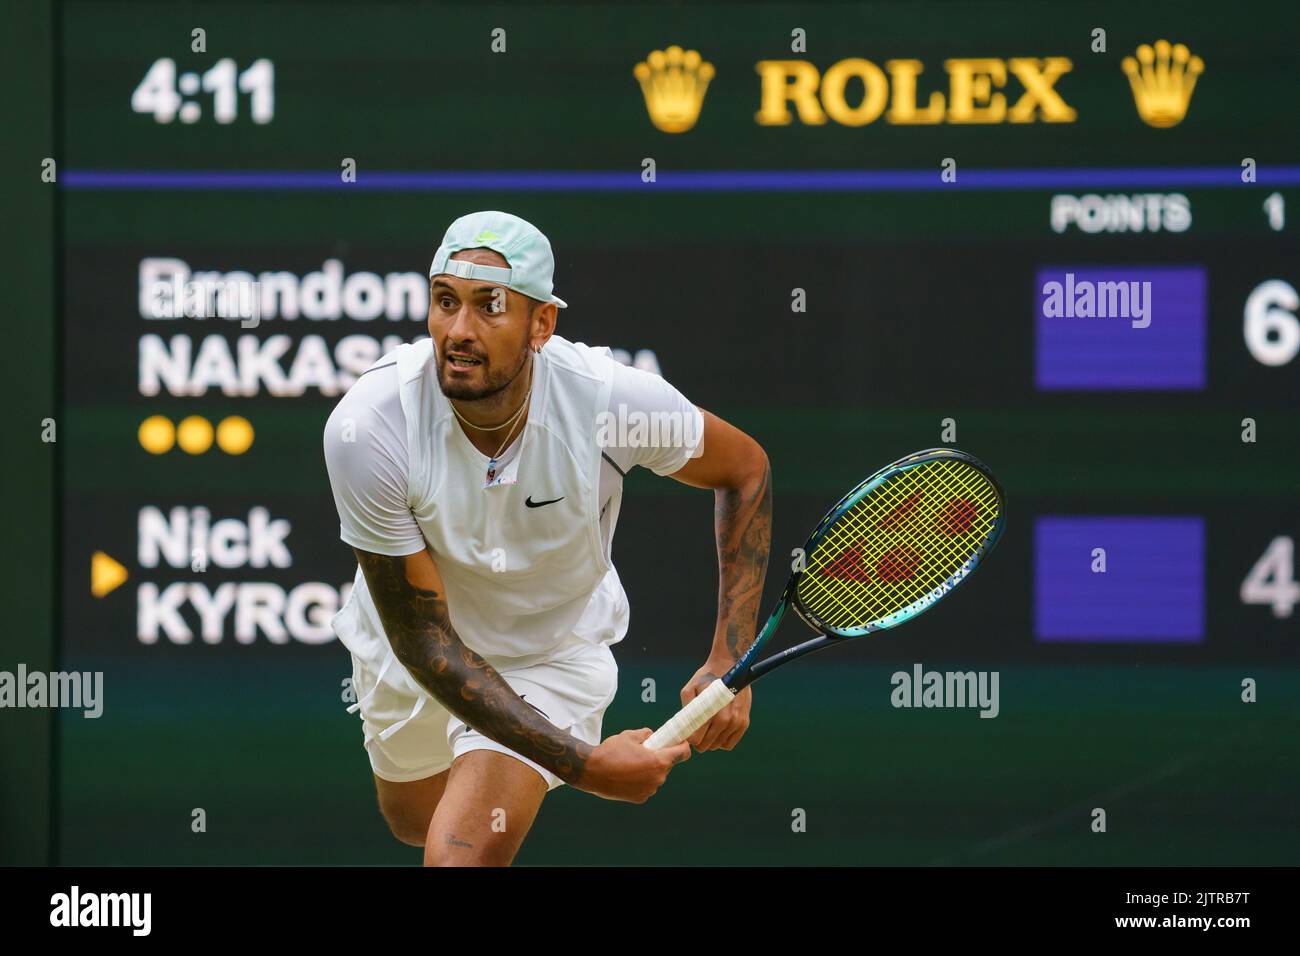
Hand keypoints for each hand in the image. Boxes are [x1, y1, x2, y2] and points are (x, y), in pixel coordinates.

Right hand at [573, 728, 690, 802]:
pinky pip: (647, 786)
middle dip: (660, 757)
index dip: (682, 746)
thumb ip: (646, 734)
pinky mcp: (640, 798)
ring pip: (656, 776)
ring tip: (632, 763)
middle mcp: (658, 778)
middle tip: (646, 751)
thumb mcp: (629, 736)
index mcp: (659, 761)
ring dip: (650, 770)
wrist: (591, 772)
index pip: (683, 753)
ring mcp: (649, 790)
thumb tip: (652, 735)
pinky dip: (641, 780)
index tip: (678, 742)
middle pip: (667, 765)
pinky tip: (627, 774)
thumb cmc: (610, 752)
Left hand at [680, 660, 751, 751]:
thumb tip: (683, 726)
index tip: (688, 733)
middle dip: (699, 741)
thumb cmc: (707, 677)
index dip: (690, 738)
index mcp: (711, 712)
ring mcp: (736, 722)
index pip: (696, 740)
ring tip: (707, 729)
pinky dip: (723, 741)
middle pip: (707, 745)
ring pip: (719, 745)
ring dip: (711, 741)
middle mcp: (725, 720)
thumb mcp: (690, 688)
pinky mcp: (744, 722)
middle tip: (696, 732)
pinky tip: (718, 732)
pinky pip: (730, 743)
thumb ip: (686, 707)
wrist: (730, 665)